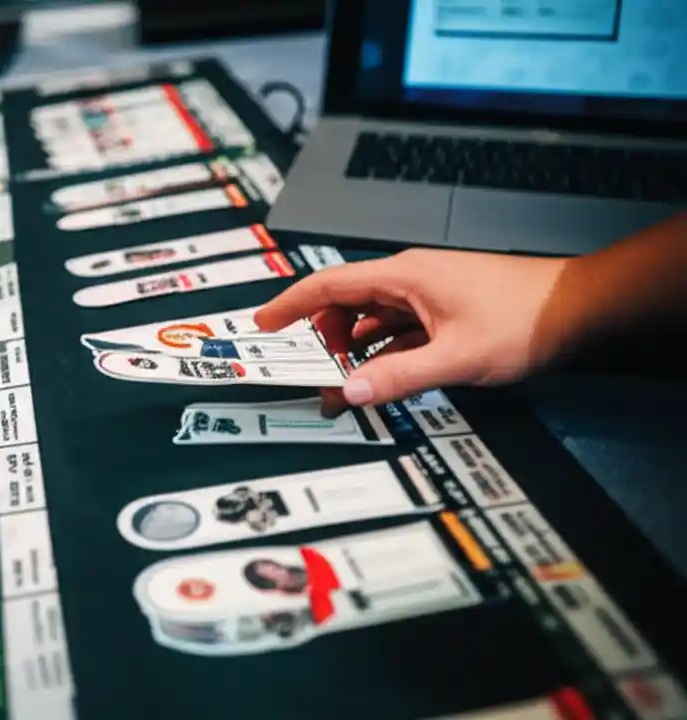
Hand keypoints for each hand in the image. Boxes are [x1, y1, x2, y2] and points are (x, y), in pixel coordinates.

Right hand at [253, 248, 571, 413]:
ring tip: (350, 376)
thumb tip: (352, 390)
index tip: (264, 320)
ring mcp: (427, 293)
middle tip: (314, 366)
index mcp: (404, 276)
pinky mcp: (443, 309)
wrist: (576, 310)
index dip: (291, 303)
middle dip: (324, 334)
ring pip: (372, 316)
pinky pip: (396, 326)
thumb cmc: (525, 317)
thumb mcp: (455, 356)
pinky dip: (382, 347)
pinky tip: (385, 370)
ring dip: (355, 344)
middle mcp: (411, 279)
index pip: (329, 284)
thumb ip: (399, 375)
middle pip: (346, 301)